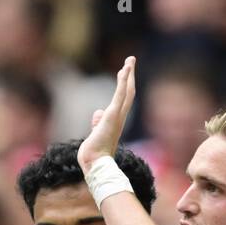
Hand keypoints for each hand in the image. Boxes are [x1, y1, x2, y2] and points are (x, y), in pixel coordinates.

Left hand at [78, 56, 135, 173]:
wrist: (95, 164)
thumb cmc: (94, 154)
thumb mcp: (95, 134)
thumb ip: (98, 123)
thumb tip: (98, 114)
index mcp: (115, 122)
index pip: (122, 100)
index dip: (124, 85)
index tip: (124, 73)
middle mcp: (120, 118)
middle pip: (128, 92)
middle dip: (129, 75)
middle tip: (131, 60)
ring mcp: (117, 116)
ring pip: (126, 91)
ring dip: (128, 74)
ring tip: (130, 60)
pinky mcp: (113, 115)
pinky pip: (120, 96)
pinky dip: (123, 82)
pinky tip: (125, 70)